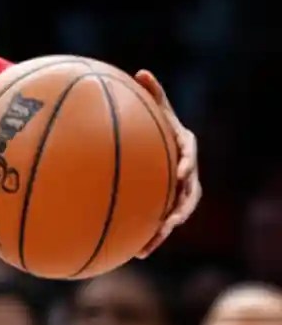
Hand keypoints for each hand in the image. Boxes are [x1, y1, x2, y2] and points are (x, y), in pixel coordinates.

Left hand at [134, 70, 201, 258]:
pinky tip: (134, 253)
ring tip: (151, 243)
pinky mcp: (168, 205)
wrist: (163, 147)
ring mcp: (181, 191)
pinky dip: (151, 237)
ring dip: (165, 230)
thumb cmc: (157, 124)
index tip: (181, 172)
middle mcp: (189, 173)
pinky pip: (161, 223)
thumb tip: (142, 71)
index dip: (188, 163)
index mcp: (185, 148)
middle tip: (171, 220)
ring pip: (177, 214)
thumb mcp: (156, 109)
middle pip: (190, 194)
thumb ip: (152, 94)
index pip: (190, 155)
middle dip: (181, 209)